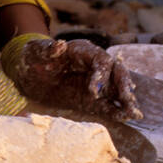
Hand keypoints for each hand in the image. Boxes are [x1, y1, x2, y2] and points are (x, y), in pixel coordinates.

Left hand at [9, 37, 141, 121]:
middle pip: (116, 73)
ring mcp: (94, 83)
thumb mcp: (36, 51)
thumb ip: (47, 49)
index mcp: (84, 52)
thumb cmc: (33, 57)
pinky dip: (116, 111)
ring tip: (134, 113)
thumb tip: (60, 45)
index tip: (94, 91)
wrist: (27, 73)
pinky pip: (106, 104)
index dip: (101, 75)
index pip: (101, 61)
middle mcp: (94, 66)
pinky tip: (125, 118)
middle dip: (123, 86)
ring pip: (116, 90)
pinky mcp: (90, 99)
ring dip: (126, 100)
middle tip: (127, 99)